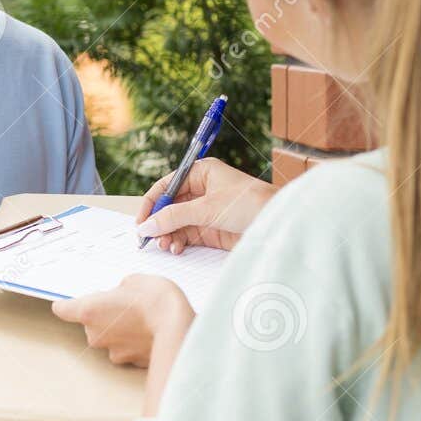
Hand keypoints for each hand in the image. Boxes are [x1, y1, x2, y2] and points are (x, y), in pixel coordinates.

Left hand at [52, 274, 193, 368]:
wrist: (178, 327)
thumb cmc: (155, 299)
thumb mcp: (134, 281)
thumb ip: (119, 290)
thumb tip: (122, 296)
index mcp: (89, 310)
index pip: (63, 310)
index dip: (66, 305)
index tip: (67, 303)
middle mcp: (95, 334)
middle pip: (91, 324)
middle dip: (104, 316)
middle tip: (125, 306)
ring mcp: (112, 351)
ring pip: (110, 339)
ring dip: (121, 331)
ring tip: (143, 320)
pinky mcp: (129, 363)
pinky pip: (127, 350)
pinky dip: (135, 343)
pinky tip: (150, 333)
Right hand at [136, 158, 273, 253]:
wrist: (281, 223)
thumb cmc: (251, 204)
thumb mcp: (207, 208)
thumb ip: (173, 217)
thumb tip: (145, 226)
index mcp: (201, 173)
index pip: (166, 186)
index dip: (151, 204)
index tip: (140, 222)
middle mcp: (202, 190)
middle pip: (169, 206)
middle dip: (158, 222)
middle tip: (149, 239)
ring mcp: (206, 210)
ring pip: (176, 223)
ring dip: (167, 234)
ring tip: (166, 246)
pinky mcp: (212, 229)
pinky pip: (187, 235)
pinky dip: (178, 241)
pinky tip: (176, 248)